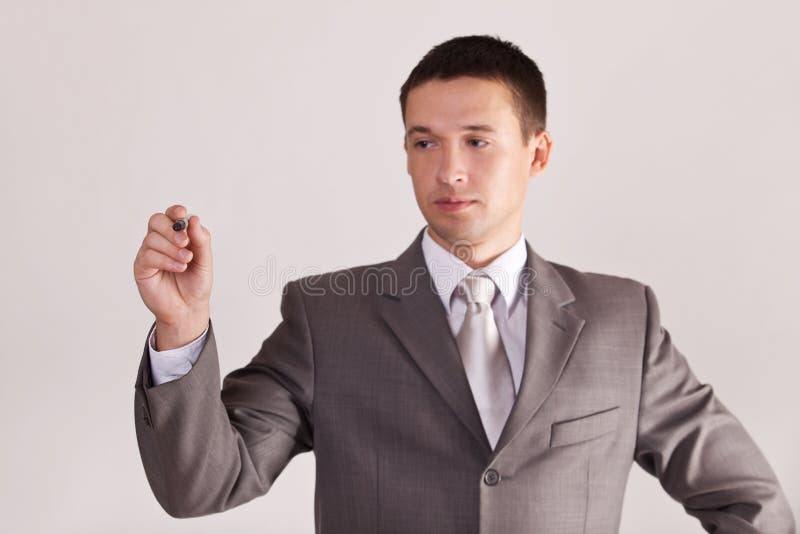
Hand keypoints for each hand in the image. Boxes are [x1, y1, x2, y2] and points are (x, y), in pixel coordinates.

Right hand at [133, 204, 212, 347]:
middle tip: (185, 242)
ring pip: (153, 238)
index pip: (171, 216)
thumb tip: (194, 219)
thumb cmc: (196, 284)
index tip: (182, 213)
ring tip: (186, 261)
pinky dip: (165, 260)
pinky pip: (148, 255)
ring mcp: (149, 253)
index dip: (174, 211)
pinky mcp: (141, 267)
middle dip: (171, 229)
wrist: (188, 309)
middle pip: (156, 221)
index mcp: (176, 236)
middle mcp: (161, 241)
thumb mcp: (205, 261)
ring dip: (172, 248)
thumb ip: (201, 240)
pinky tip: (178, 268)